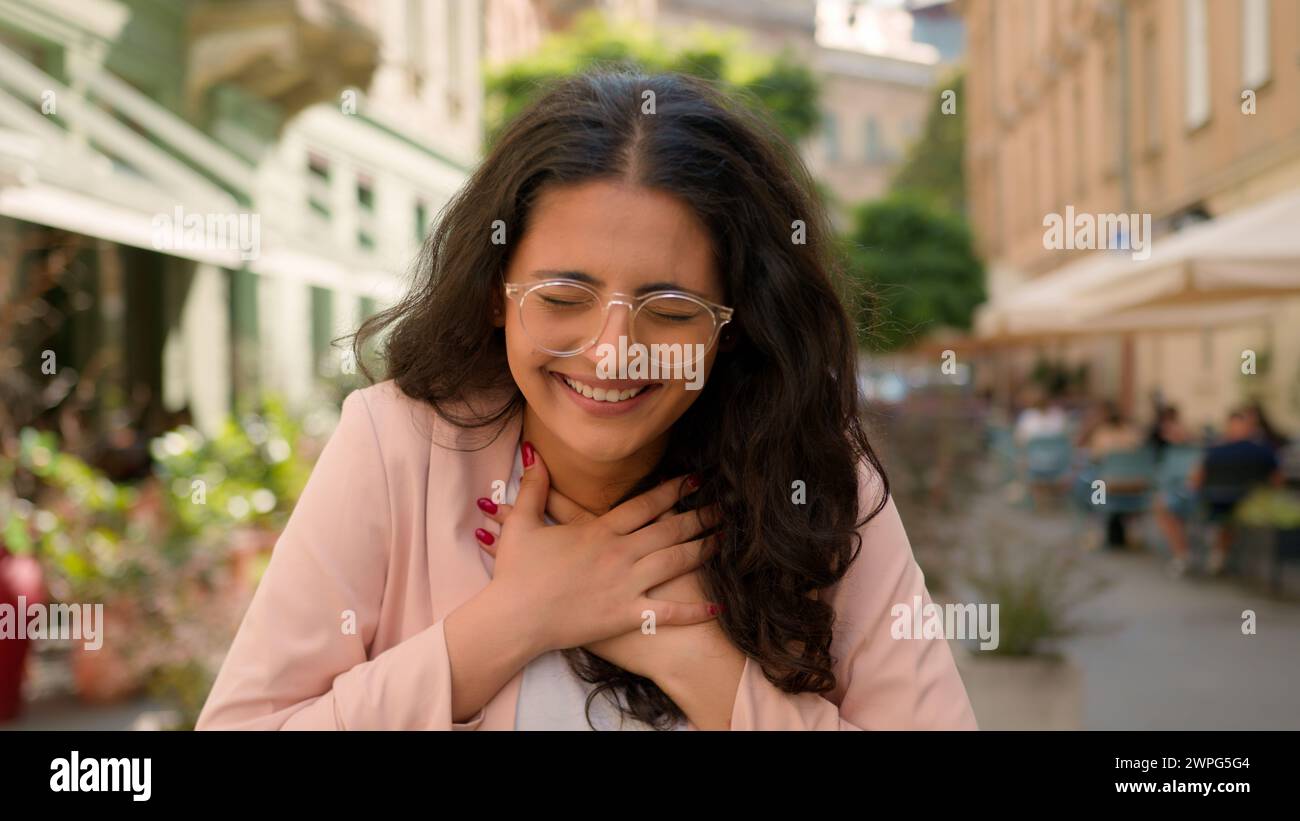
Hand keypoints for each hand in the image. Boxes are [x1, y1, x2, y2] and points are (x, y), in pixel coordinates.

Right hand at [482, 478, 730, 687]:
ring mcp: (626, 586)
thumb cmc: (515, 574)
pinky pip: (668, 612)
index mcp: (599, 531)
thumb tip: (534, 453)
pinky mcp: (625, 617)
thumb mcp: (521, 523)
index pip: (646, 504)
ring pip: (675, 562)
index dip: (674, 490)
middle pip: (669, 530)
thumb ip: (533, 487)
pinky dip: (694, 611)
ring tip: (723, 539)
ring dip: (703, 550)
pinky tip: (716, 607)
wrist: (513, 620)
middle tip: (723, 508)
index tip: (696, 480)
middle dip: (699, 517)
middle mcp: (620, 554)